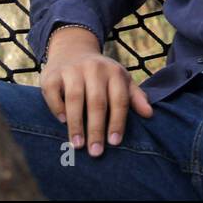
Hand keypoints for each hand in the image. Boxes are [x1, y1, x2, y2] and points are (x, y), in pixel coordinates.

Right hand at [40, 35, 152, 158]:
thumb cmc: (101, 74)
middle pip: (97, 102)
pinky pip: (54, 93)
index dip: (117, 122)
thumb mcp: (121, 80)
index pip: (119, 100)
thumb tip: (149, 114)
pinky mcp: (52, 74)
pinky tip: (62, 121)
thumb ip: (135, 97)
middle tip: (96, 152)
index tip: (115, 142)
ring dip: (76, 123)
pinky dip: (57, 108)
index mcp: (114, 72)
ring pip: (74, 98)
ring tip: (78, 145)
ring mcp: (72, 70)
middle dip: (96, 129)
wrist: (73, 50)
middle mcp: (94, 68)